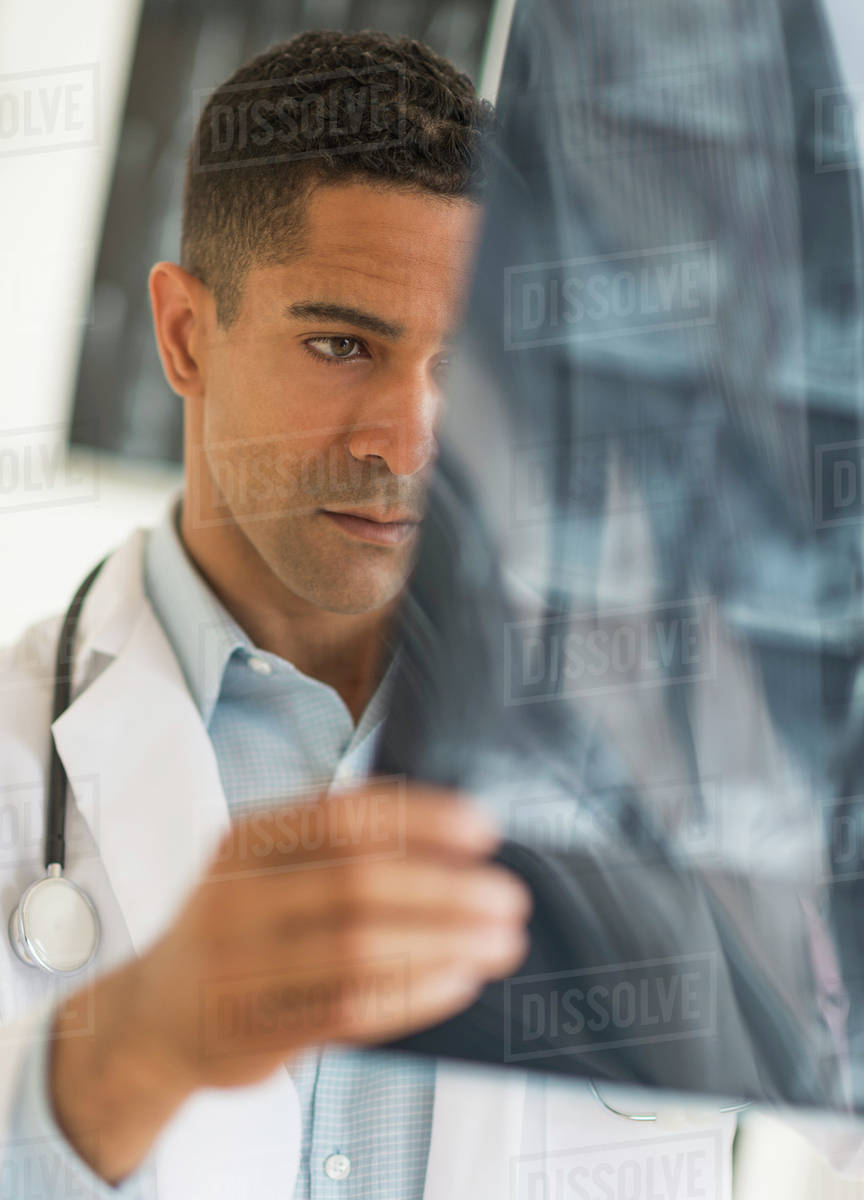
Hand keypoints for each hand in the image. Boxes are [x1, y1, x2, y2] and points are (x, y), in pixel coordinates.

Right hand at [50, 782, 530, 1180]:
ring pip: (358, 951)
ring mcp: (238, 966)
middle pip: (359, 884)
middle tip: (509, 896)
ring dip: (443, 944)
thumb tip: (454, 839)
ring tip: (500, 941)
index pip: (344, 815)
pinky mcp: (251, 1028)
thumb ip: (338, 847)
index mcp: (247, 839)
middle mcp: (236, 895)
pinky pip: (347, 1010)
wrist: (154, 1014)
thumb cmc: (240, 927)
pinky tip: (457, 981)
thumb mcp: (266, 867)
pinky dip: (413, 994)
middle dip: (447, 890)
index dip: (422, 819)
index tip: (485, 829)